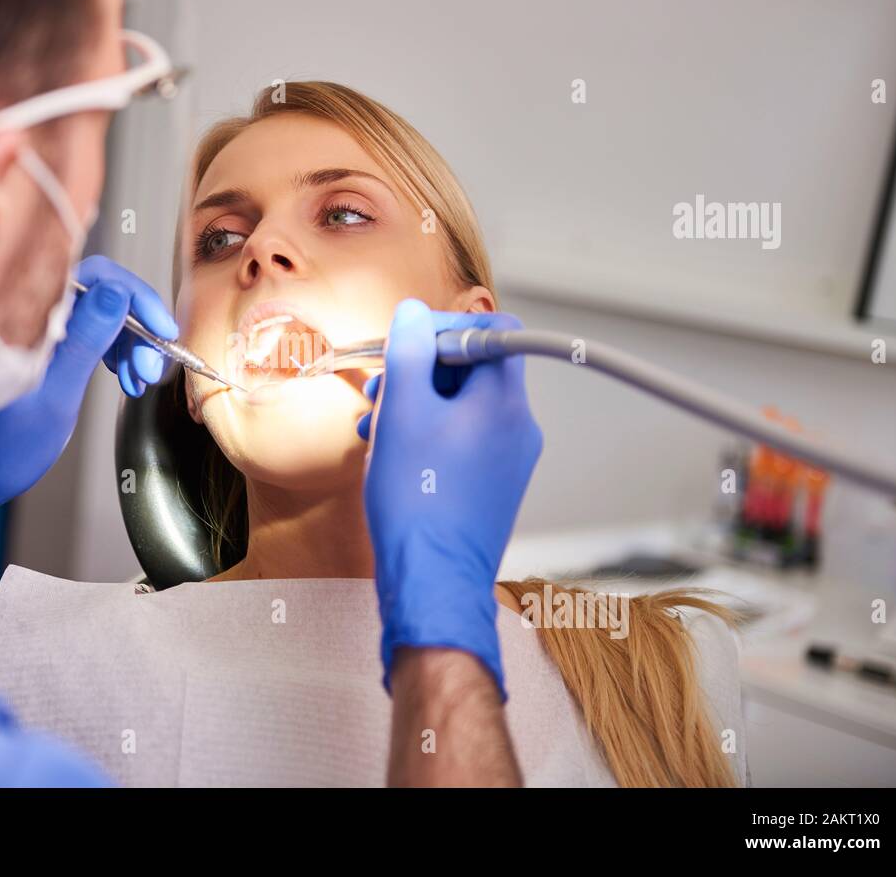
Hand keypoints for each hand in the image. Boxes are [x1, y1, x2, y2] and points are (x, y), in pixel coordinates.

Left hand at [0, 255, 176, 582]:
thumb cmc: (0, 446)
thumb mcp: (53, 395)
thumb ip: (86, 342)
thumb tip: (116, 294)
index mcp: (28, 317)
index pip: (97, 278)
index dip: (137, 298)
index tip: (162, 329)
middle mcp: (32, 315)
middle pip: (104, 295)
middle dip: (137, 328)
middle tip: (150, 369)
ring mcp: (39, 330)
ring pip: (102, 316)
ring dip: (130, 344)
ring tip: (138, 380)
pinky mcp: (45, 347)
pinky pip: (91, 335)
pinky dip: (114, 353)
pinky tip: (123, 376)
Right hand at [360, 299, 541, 696]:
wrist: (433, 582)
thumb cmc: (417, 502)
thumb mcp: (401, 412)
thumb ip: (408, 352)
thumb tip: (414, 313)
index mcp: (504, 401)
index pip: (493, 331)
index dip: (445, 328)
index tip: (407, 344)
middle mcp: (518, 428)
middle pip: (474, 370)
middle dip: (421, 372)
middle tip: (381, 390)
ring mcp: (509, 461)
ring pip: (463, 408)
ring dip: (418, 406)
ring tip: (378, 428)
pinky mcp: (493, 487)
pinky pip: (464, 442)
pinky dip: (429, 437)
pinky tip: (393, 457)